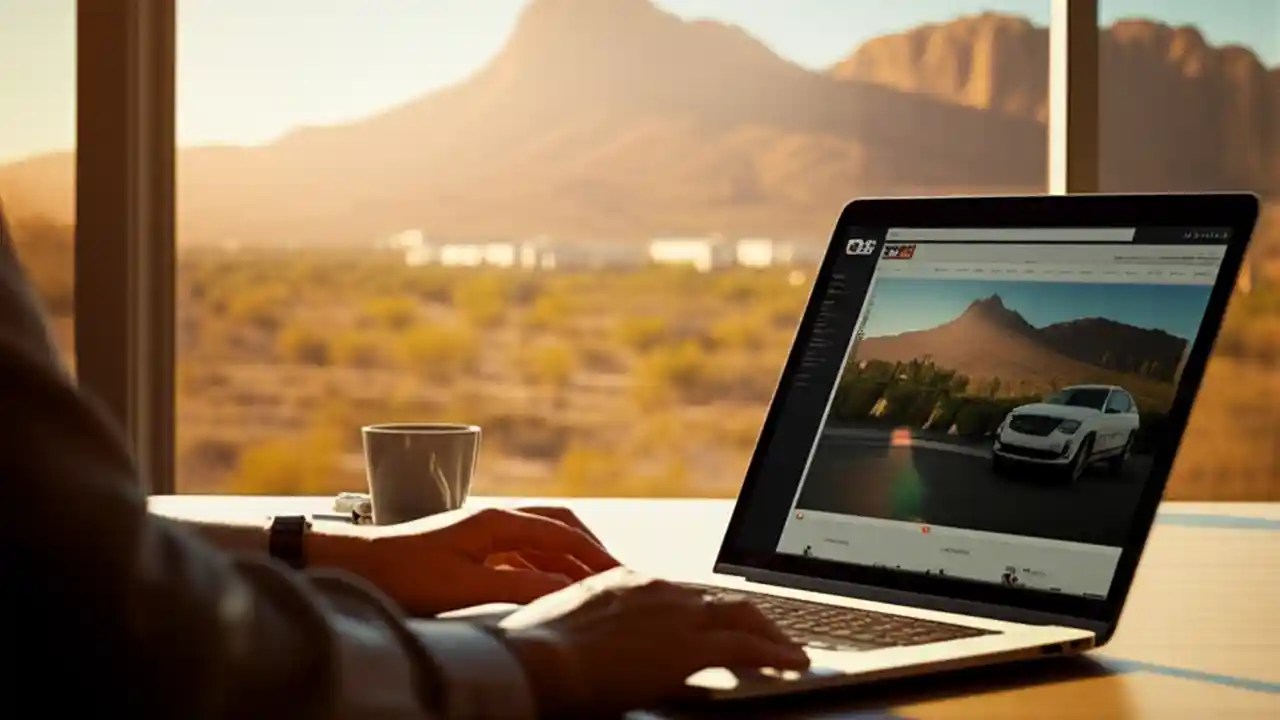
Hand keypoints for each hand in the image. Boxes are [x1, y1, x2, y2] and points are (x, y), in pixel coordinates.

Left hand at [308, 506, 618, 614]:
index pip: (563, 535)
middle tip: (619, 575)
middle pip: (559, 527)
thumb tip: (566, 589)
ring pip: (543, 542)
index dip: (596, 556)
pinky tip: (554, 589)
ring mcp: (484, 533)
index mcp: (498, 521)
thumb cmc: (405, 573)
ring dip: (570, 560)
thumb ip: (519, 586)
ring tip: (595, 585)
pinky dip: (548, 569)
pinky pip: (524, 556)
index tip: (623, 576)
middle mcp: (496, 520)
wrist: (358, 565)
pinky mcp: (473, 550)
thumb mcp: (465, 586)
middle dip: (591, 550)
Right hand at [499, 568, 809, 716]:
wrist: (534, 662)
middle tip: (772, 635)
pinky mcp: (688, 647)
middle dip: (751, 617)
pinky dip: (776, 653)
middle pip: (719, 599)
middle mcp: (657, 590)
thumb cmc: (534, 652)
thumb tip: (590, 641)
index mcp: (626, 582)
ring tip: (788, 651)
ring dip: (771, 634)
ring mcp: (676, 615)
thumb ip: (590, 626)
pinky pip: (747, 647)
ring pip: (742, 616)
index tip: (720, 620)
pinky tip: (792, 663)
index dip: (708, 610)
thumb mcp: (562, 625)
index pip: (683, 594)